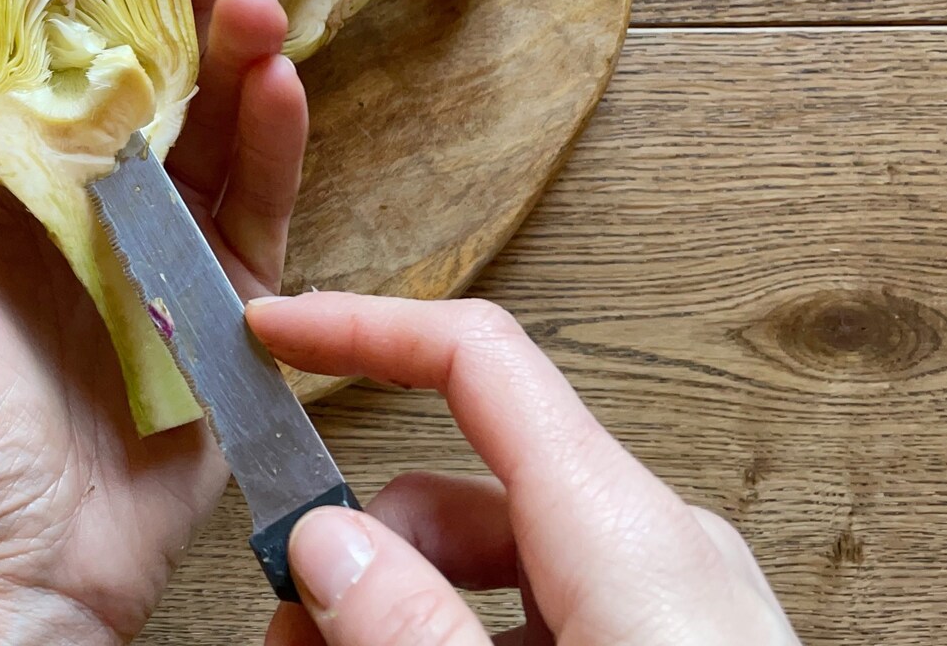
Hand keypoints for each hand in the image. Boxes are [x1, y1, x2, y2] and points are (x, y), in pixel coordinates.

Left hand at [0, 0, 306, 644]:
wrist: (24, 571)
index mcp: (8, 195)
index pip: (53, 71)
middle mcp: (94, 210)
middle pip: (151, 88)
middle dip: (180, 12)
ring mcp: (168, 254)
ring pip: (217, 135)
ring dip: (238, 62)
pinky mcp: (230, 306)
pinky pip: (263, 212)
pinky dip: (278, 147)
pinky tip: (281, 86)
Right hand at [246, 294, 800, 645]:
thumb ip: (413, 629)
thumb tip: (325, 540)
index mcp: (627, 530)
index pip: (479, 363)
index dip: (364, 331)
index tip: (273, 337)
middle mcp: (657, 546)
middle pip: (462, 494)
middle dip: (359, 552)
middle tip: (286, 638)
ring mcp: (673, 606)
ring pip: (494, 570)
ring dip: (402, 614)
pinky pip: (546, 621)